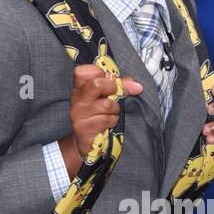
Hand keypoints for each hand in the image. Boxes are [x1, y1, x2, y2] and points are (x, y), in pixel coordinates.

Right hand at [59, 64, 143, 178]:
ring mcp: (78, 113)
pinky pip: (106, 119)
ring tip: (110, 113)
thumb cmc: (97, 116)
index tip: (106, 80)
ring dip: (114, 110)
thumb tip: (137, 86)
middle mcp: (76, 98)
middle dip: (112, 89)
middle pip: (97, 84)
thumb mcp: (108, 97)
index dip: (99, 73)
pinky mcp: (83, 127)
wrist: (85, 142)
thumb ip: (121, 86)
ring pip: (107, 104)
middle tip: (113, 95)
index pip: (83, 71)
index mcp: (79, 87)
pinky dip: (112, 121)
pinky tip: (108, 123)